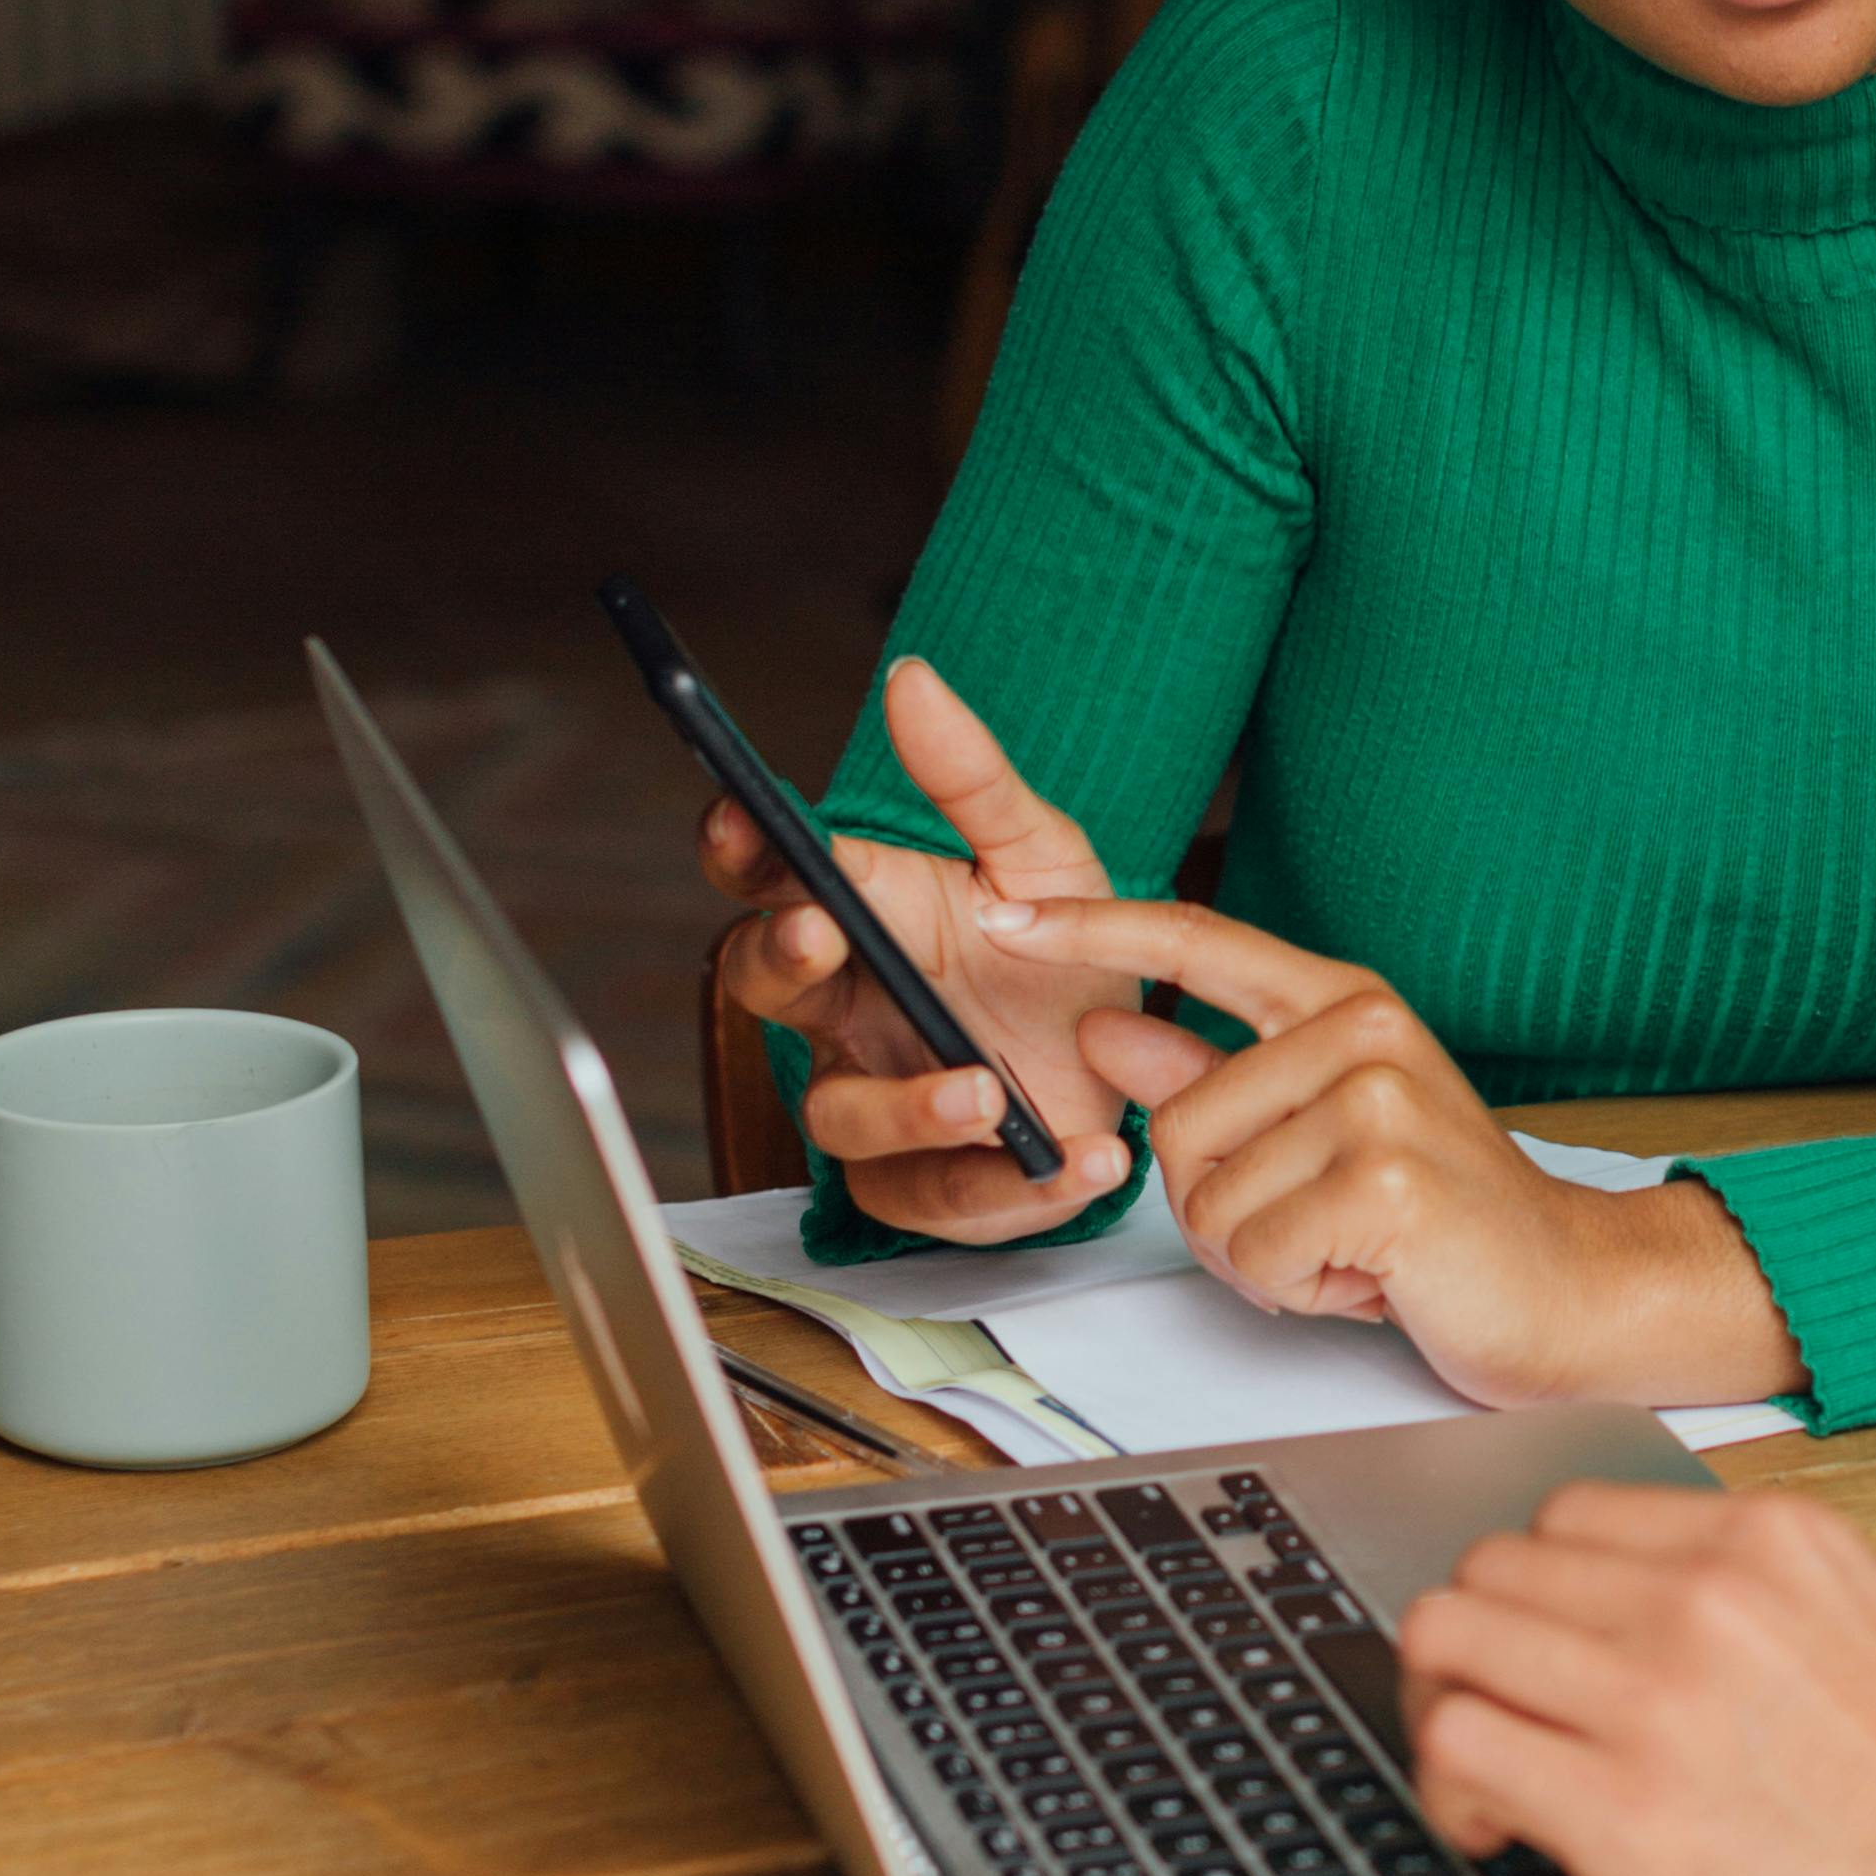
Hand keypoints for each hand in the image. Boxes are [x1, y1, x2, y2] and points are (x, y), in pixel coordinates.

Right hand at [702, 657, 1143, 1240]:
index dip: (738, 847)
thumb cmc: (1062, 955)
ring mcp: (877, 1099)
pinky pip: (931, 1199)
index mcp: (858, 919)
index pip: (766, 877)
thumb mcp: (1042, 855)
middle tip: (819, 930)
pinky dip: (1002, 1189)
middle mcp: (847, 1011)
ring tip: (986, 1093)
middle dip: (780, 957)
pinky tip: (1078, 1158)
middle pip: (762, 988)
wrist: (1137, 1064)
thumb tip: (912, 677)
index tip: (738, 815)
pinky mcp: (928, 1183)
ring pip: (836, 1115)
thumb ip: (974, 777)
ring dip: (904, 1105)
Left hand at [1017, 894, 1802, 1409]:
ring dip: (1262, 1259)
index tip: (1004, 914)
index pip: (1195, 942)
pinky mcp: (1384, 1181)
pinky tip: (1370, 1275)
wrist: (1569, 1288)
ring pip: (1209, 1204)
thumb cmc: (1441, 1218)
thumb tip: (1103, 1031)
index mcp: (1342, 1003)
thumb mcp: (1316, 1132)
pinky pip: (1256, 1255)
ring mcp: (1377, 1101)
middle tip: (1318, 1224)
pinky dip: (1298, 1291)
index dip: (1092, 930)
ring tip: (1351, 1249)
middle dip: (1224, 1210)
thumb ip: (1208, 1079)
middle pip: (1176, 1129)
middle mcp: (1362, 1032)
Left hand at [1394, 1479, 1875, 1875]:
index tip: (1556, 1645)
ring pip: (1448, 1636)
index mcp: (1780, 1544)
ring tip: (1479, 1768)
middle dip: (1485, 1639)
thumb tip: (1812, 1609)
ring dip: (1444, 1702)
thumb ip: (1857, 1601)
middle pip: (1498, 1564)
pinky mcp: (1616, 1809)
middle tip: (1504, 1711)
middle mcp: (1703, 1594)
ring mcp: (1653, 1695)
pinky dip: (1448, 1788)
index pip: (1582, 1515)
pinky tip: (1494, 1829)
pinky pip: (1456, 1749)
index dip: (1549, 1588)